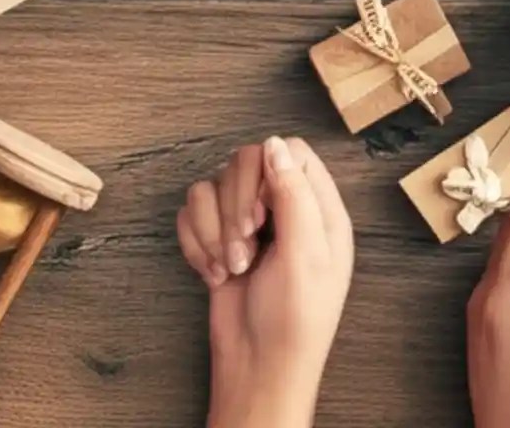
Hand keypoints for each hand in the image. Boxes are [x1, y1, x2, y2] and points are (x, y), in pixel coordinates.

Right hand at [176, 137, 354, 427]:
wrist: (258, 365)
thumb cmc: (294, 319)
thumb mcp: (305, 255)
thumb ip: (293, 195)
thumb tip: (274, 144)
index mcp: (318, 209)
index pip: (290, 151)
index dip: (267, 171)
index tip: (260, 212)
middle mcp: (284, 209)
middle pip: (245, 162)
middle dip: (234, 206)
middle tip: (245, 246)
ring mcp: (248, 223)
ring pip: (212, 187)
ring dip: (213, 231)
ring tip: (231, 268)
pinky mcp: (217, 239)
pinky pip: (191, 214)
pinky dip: (195, 244)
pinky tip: (213, 274)